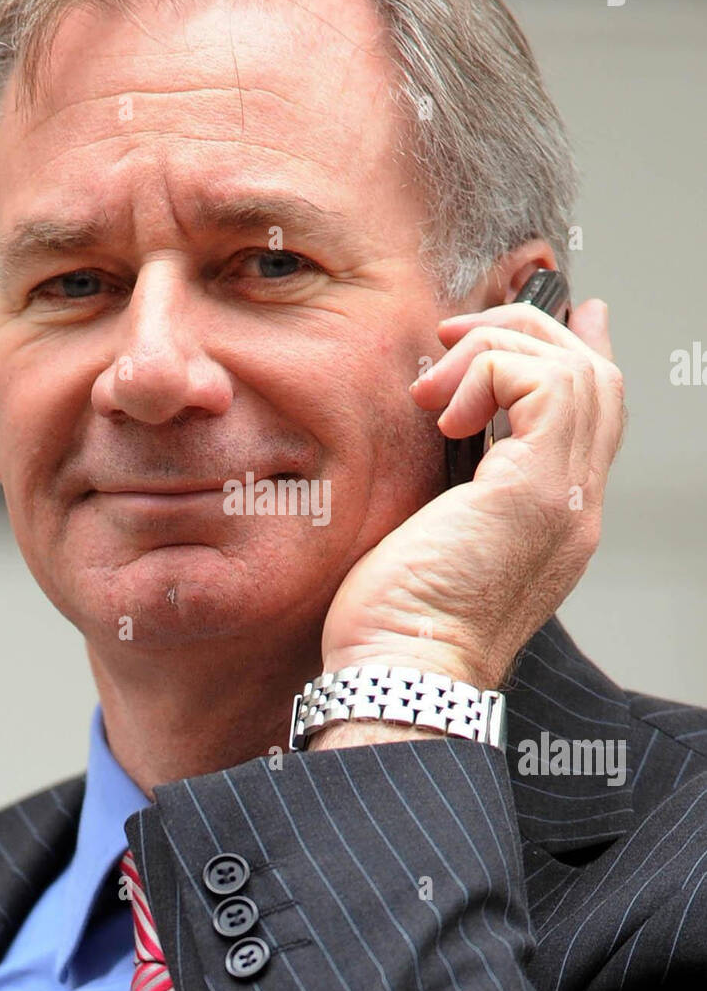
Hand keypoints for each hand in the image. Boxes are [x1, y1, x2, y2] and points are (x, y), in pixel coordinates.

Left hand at [318, 297, 625, 691]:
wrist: (399, 677)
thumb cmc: (395, 623)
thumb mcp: (433, 536)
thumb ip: (459, 483)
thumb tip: (445, 430)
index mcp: (556, 519)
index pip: (594, 418)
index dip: (582, 355)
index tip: (571, 313)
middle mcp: (577, 507)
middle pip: (595, 381)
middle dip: (528, 336)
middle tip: (458, 333)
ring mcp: (565, 498)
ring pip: (575, 371)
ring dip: (497, 352)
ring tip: (435, 387)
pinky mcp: (535, 490)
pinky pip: (541, 384)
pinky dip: (488, 373)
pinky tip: (444, 411)